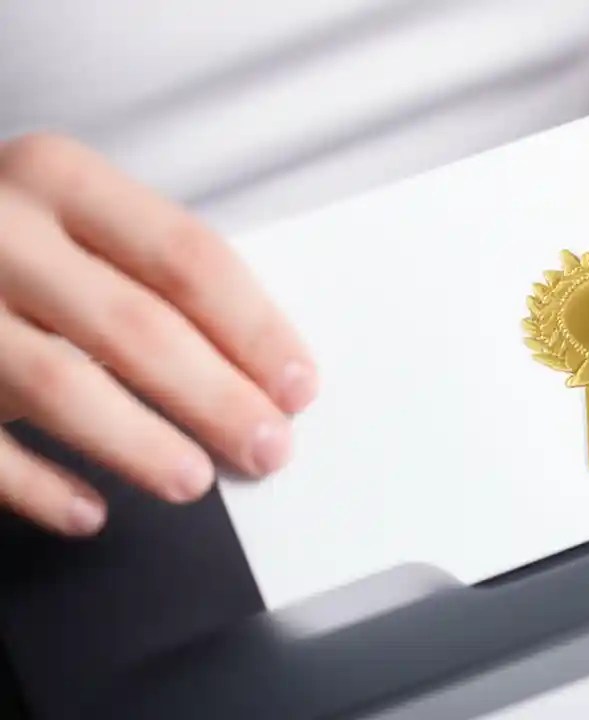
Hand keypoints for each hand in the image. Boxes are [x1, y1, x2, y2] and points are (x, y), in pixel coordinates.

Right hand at [0, 134, 316, 536]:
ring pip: (60, 384)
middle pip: (136, 325)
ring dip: (140, 444)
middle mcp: (0, 230)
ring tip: (194, 481)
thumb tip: (260, 373)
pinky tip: (89, 512)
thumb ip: (149, 273)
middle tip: (269, 448)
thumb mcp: (69, 218)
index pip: (186, 257)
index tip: (297, 386)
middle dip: (216, 398)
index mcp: (60, 178)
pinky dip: (38, 487)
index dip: (254, 329)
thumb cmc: (8, 241)